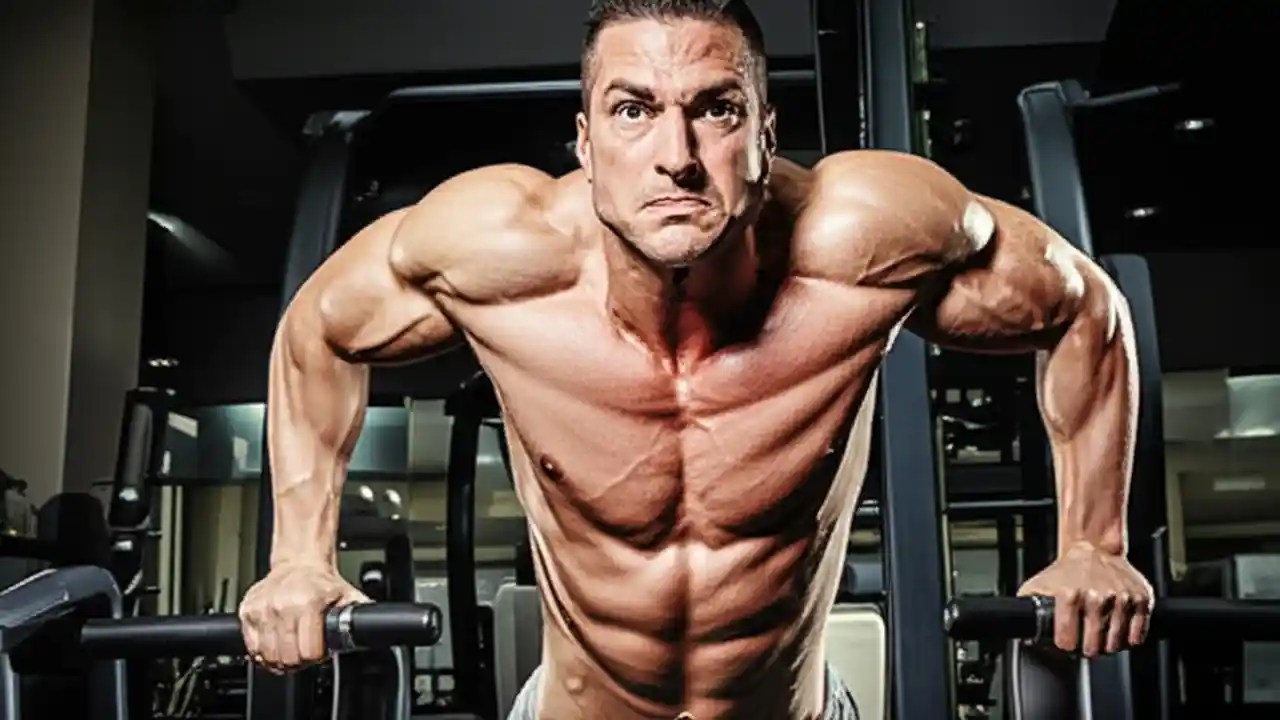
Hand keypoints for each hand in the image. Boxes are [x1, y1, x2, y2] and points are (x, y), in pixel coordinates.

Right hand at [239, 560, 369, 673]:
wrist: (299, 562)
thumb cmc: (323, 582)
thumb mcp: (348, 596)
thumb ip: (359, 615)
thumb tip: (375, 629)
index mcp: (307, 603)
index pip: (308, 652)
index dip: (316, 656)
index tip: (319, 651)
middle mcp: (282, 605)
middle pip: (287, 657)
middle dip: (298, 661)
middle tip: (305, 652)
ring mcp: (262, 609)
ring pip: (267, 655)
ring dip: (280, 658)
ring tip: (292, 648)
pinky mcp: (247, 611)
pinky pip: (252, 646)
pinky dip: (263, 651)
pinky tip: (276, 643)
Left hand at [1017, 542, 1152, 657]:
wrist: (1094, 549)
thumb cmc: (1067, 571)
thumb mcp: (1039, 585)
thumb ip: (1027, 607)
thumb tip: (1022, 630)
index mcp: (1070, 596)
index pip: (1068, 641)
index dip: (1066, 646)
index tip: (1067, 644)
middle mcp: (1097, 597)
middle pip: (1093, 647)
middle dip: (1087, 649)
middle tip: (1086, 644)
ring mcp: (1121, 599)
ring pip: (1116, 644)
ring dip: (1108, 646)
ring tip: (1101, 639)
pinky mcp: (1141, 599)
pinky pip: (1138, 636)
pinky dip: (1129, 640)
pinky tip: (1119, 633)